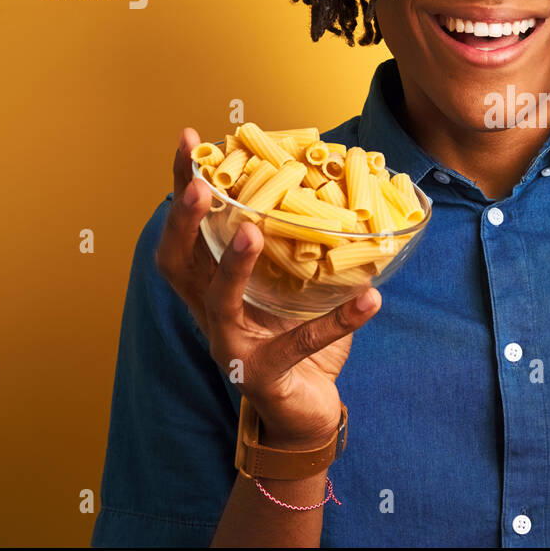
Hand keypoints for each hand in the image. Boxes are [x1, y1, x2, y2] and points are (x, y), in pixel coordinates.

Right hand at [155, 128, 381, 448]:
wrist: (304, 411)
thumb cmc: (294, 337)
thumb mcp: (292, 285)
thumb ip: (299, 244)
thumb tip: (339, 185)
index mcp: (210, 285)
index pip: (186, 230)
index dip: (183, 187)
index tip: (191, 139)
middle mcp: (210, 312)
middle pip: (178, 262)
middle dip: (184, 221)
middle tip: (200, 186)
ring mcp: (230, 345)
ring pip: (220, 302)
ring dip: (235, 264)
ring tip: (255, 230)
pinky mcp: (263, 375)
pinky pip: (301, 344)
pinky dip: (338, 321)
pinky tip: (371, 300)